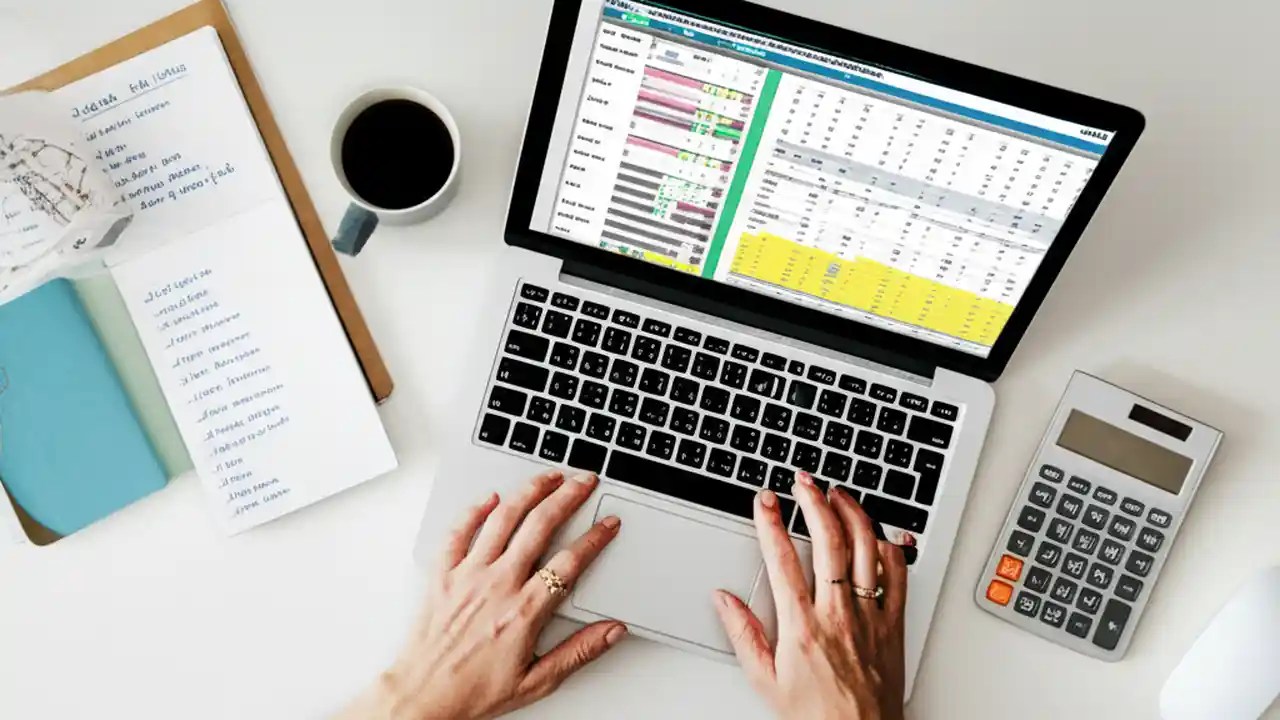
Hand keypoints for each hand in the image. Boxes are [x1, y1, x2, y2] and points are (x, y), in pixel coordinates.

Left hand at [341, 470, 626, 719]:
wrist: (423, 697)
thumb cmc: (475, 692)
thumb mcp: (538, 680)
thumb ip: (579, 651)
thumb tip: (612, 631)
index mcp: (525, 610)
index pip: (571, 562)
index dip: (596, 538)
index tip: (609, 524)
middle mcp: (497, 584)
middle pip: (540, 525)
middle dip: (568, 497)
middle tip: (584, 481)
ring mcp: (468, 575)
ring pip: (503, 518)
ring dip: (529, 491)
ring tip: (548, 477)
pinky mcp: (442, 574)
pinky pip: (459, 532)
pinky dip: (475, 510)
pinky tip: (490, 498)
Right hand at [714, 472, 911, 719]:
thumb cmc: (816, 716)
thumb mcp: (766, 680)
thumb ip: (743, 634)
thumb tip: (724, 600)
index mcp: (802, 626)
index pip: (782, 559)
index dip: (771, 522)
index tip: (765, 500)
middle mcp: (838, 613)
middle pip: (829, 540)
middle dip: (813, 501)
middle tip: (803, 482)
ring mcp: (870, 615)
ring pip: (866, 548)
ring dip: (852, 513)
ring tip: (838, 494)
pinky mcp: (894, 623)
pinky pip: (898, 574)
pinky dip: (890, 546)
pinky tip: (878, 533)